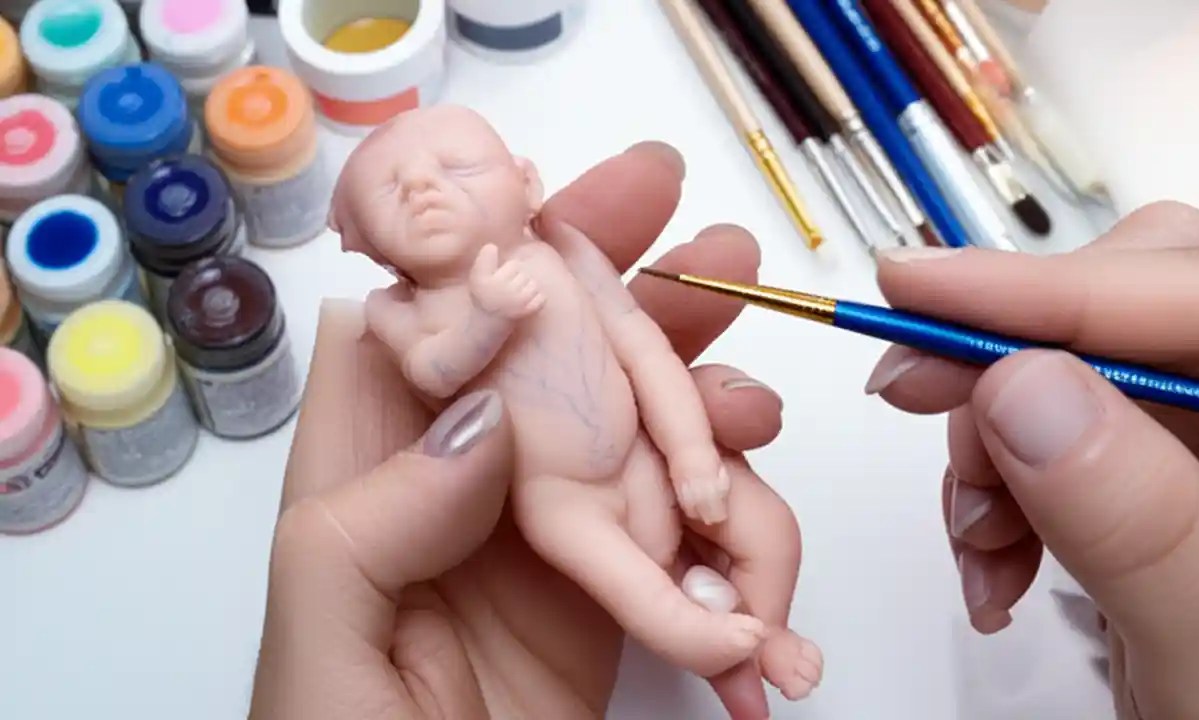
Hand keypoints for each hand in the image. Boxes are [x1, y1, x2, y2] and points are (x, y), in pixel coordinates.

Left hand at [251, 142, 795, 719]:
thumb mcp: (323, 637)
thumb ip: (382, 517)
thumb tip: (487, 414)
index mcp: (375, 471)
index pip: (433, 325)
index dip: (504, 248)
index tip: (576, 198)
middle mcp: (466, 485)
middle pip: (555, 358)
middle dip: (636, 296)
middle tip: (718, 250)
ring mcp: (545, 538)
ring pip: (634, 435)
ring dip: (703, 404)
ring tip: (755, 402)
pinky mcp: (605, 597)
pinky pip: (676, 533)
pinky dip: (728, 520)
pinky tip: (753, 511)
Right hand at [865, 202, 1198, 717]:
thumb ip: (1142, 530)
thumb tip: (1026, 391)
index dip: (1056, 289)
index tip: (924, 291)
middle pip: (1141, 311)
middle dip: (1012, 362)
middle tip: (912, 389)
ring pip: (1085, 369)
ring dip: (996, 444)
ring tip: (979, 538)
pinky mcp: (1179, 480)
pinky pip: (1066, 432)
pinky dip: (1005, 485)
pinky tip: (997, 554)